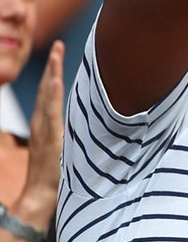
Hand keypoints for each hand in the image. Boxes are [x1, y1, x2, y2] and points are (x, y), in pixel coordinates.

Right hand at [20, 43, 64, 221]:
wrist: (41, 197)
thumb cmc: (55, 176)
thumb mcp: (67, 148)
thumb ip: (73, 134)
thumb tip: (93, 124)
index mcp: (46, 125)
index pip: (49, 94)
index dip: (53, 73)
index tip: (59, 54)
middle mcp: (42, 124)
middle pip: (46, 89)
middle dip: (52, 66)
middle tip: (59, 45)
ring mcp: (44, 131)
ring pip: (47, 97)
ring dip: (52, 74)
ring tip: (58, 55)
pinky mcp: (50, 140)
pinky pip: (50, 115)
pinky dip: (51, 97)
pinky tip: (55, 82)